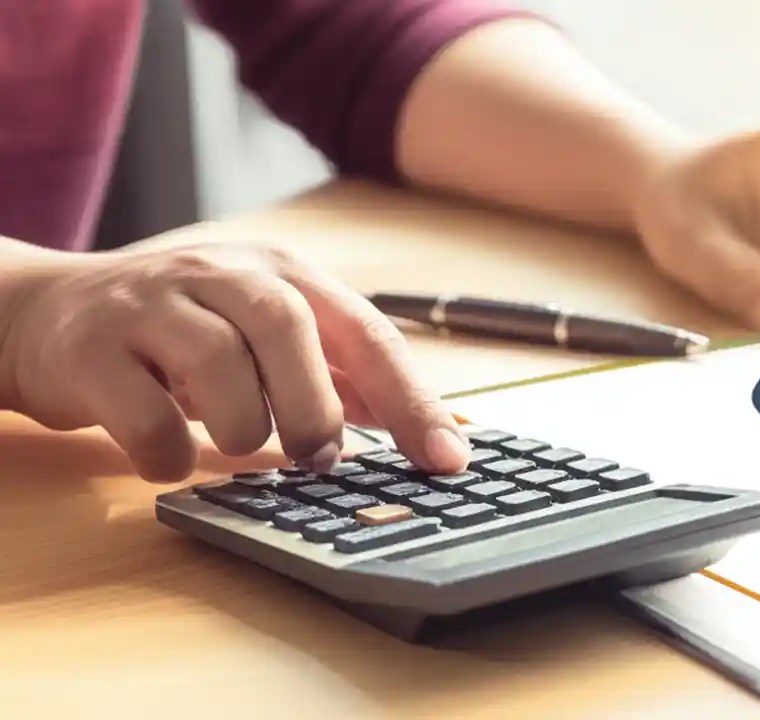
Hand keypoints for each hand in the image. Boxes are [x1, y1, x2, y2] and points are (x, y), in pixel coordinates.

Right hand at [0, 239, 469, 481]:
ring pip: (216, 362)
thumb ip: (341, 374)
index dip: (412, 400)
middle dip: (315, 407)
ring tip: (240, 442)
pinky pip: (144, 413)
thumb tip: (430, 430)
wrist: (48, 314)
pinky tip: (173, 458)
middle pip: (287, 326)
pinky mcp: (90, 349)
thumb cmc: (185, 333)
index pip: (366, 331)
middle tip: (318, 459)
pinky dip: (171, 454)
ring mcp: (150, 305)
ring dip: (244, 426)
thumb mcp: (267, 334)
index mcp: (281, 271)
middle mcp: (219, 272)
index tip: (449, 459)